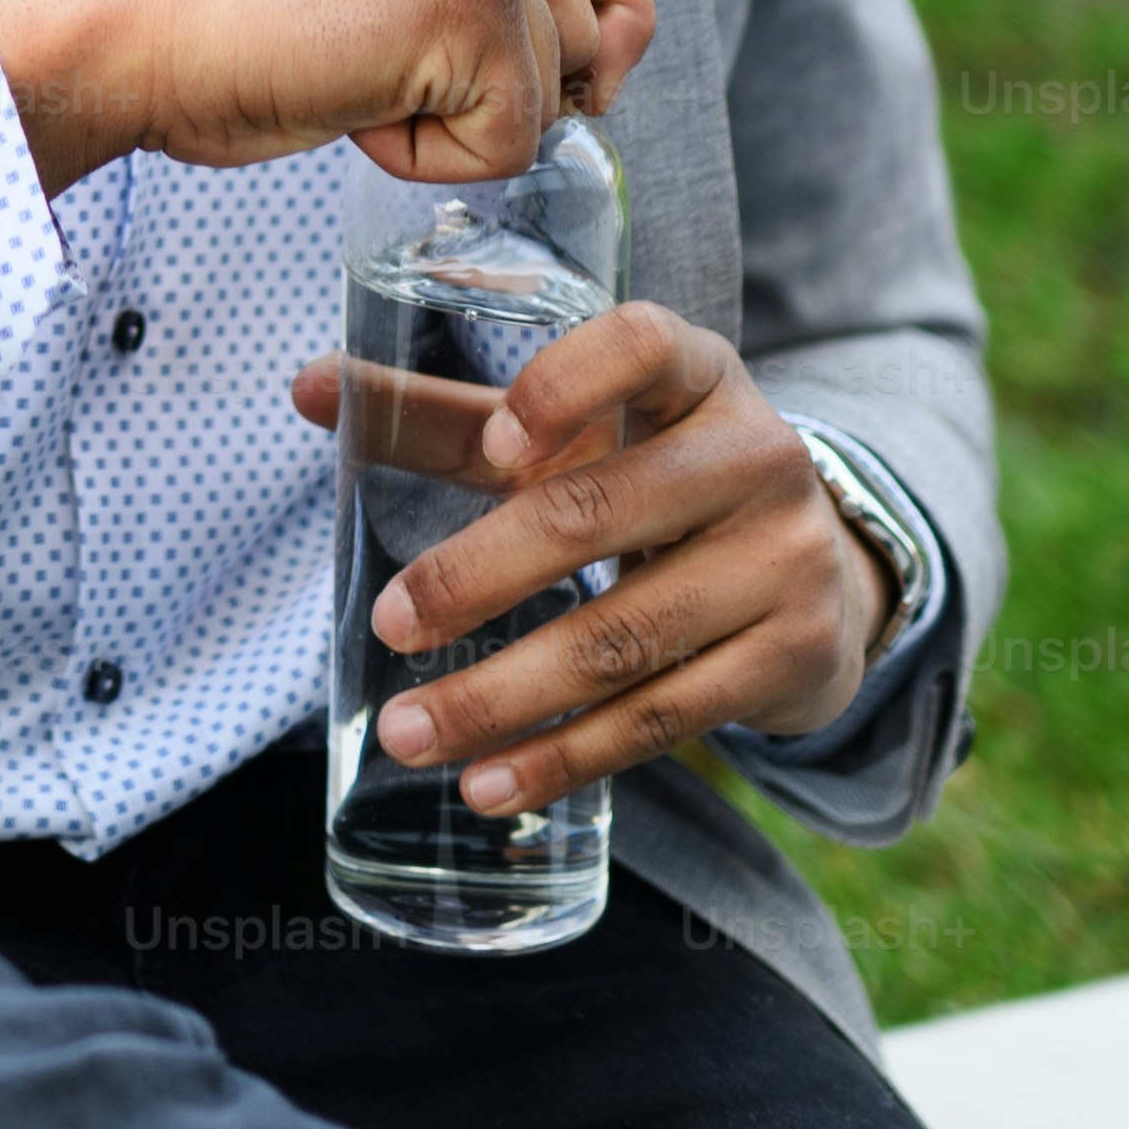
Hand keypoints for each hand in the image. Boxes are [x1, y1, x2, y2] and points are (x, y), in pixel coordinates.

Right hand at [0, 0, 650, 196]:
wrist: (123, 22)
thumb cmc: (208, 2)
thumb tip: (568, 44)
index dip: (612, 4)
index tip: (592, 72)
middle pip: (589, 11)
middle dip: (517, 80)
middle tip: (393, 79)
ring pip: (557, 78)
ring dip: (462, 117)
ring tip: (349, 76)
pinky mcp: (471, 1)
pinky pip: (512, 136)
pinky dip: (434, 158)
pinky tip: (348, 106)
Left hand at [287, 303, 892, 815]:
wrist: (821, 573)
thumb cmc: (655, 478)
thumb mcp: (578, 437)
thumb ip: (449, 417)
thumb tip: (306, 387)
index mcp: (696, 376)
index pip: (644, 346)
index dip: (568, 387)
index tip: (494, 452)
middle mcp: (755, 455)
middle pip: (601, 513)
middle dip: (479, 577)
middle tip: (390, 624)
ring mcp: (785, 560)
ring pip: (625, 637)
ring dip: (504, 696)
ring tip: (410, 733)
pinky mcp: (793, 656)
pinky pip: (664, 717)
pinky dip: (566, 757)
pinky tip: (490, 782)